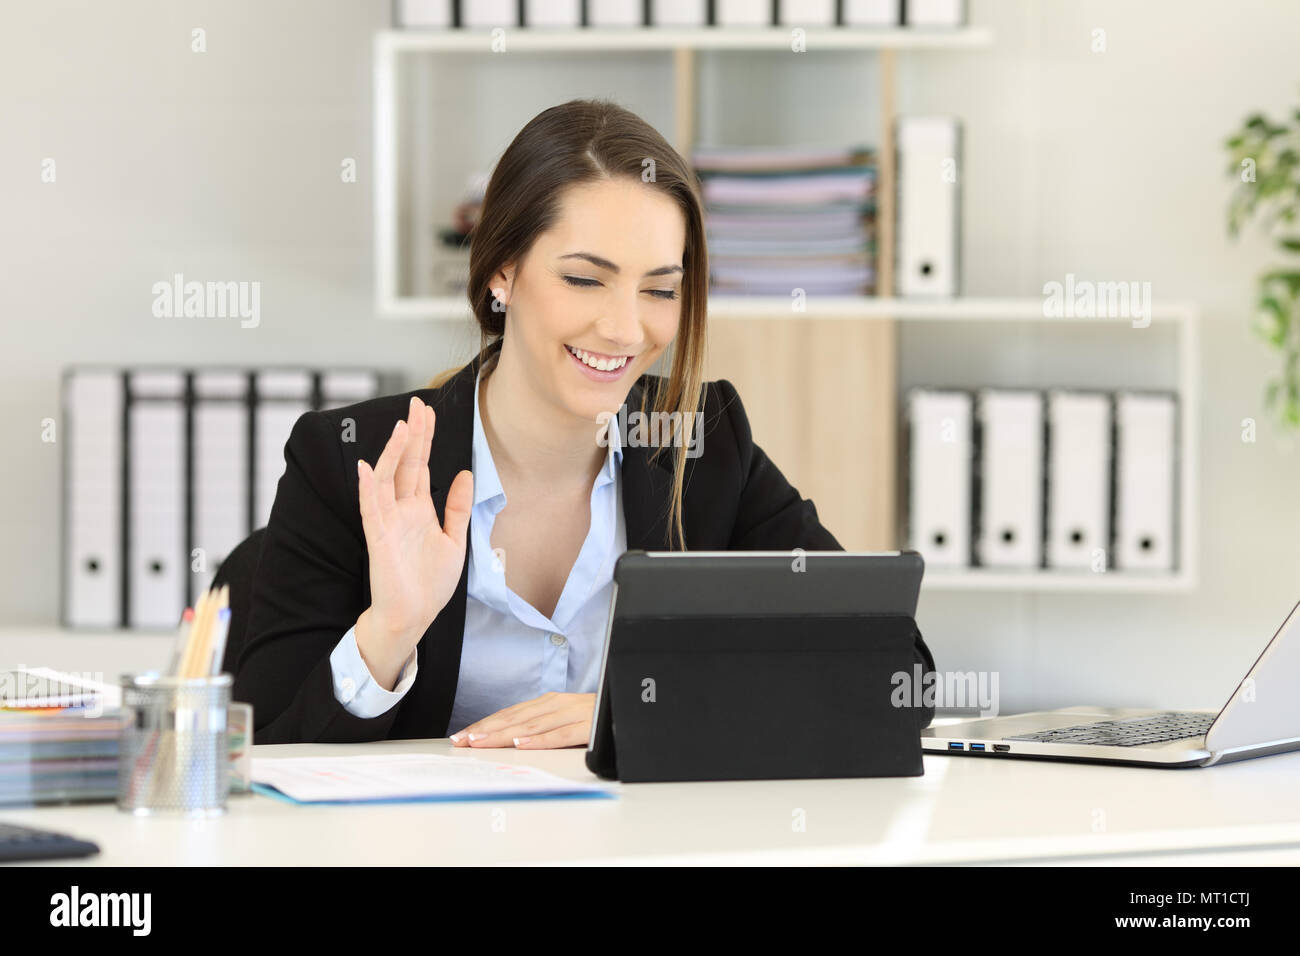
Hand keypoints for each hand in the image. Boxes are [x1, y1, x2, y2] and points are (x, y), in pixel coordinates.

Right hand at [355, 395, 472, 688]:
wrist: (413, 617)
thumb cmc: (429, 583)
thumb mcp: (455, 540)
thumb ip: (458, 508)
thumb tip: (466, 473)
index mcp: (420, 509)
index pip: (421, 466)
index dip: (425, 439)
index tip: (428, 411)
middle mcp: (401, 510)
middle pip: (405, 465)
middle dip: (412, 435)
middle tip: (417, 404)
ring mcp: (388, 522)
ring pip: (387, 479)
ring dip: (393, 453)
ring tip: (402, 426)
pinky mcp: (379, 539)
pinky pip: (371, 509)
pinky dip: (368, 488)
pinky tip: (368, 466)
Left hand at [448, 692, 595, 748]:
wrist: (633, 712)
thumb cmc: (599, 721)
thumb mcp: (567, 721)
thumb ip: (544, 726)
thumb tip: (513, 741)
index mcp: (551, 702)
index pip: (511, 713)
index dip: (485, 724)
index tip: (463, 736)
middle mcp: (559, 703)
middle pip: (516, 718)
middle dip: (486, 730)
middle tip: (462, 741)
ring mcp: (574, 712)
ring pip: (532, 725)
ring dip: (503, 734)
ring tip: (481, 742)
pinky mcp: (588, 724)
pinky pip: (561, 733)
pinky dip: (539, 739)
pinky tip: (522, 744)